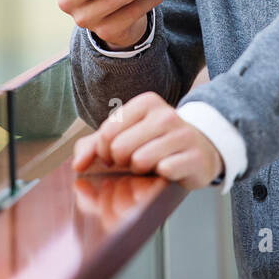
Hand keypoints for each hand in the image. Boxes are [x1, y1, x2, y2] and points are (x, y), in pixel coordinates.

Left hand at [70, 92, 223, 189]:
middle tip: (133, 161)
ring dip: (141, 170)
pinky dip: (161, 176)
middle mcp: (165, 115)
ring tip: (152, 165)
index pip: (107, 132)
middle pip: (120, 148)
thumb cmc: (156, 143)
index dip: (104, 151)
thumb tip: (78, 165)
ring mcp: (182, 135)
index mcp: (146, 103)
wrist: (201, 150)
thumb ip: (93, 146)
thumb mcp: (126, 136)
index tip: (115, 155)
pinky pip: (164, 170)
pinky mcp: (194, 157)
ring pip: (140, 161)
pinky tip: (168, 170)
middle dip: (121, 162)